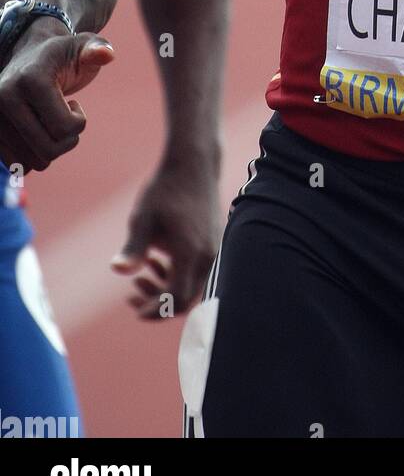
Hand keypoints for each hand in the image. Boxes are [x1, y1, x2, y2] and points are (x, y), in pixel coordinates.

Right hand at [0, 23, 114, 170]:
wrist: (28, 58)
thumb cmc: (63, 56)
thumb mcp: (84, 48)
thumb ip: (97, 49)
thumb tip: (106, 54)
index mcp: (30, 79)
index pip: (65, 127)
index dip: (79, 121)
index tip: (73, 103)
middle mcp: (3, 98)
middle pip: (49, 150)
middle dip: (67, 139)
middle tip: (64, 117)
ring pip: (34, 162)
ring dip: (50, 148)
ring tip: (47, 123)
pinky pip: (18, 166)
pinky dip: (32, 156)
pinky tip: (33, 134)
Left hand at [112, 157, 220, 318]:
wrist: (193, 164)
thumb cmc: (165, 190)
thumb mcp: (143, 218)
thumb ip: (134, 249)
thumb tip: (117, 270)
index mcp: (189, 253)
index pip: (176, 299)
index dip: (154, 310)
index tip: (133, 308)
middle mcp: (207, 256)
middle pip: (186, 299)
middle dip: (158, 303)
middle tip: (132, 293)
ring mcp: (213, 249)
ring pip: (193, 287)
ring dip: (167, 289)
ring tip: (141, 276)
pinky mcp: (213, 243)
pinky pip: (198, 272)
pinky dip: (178, 275)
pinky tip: (157, 261)